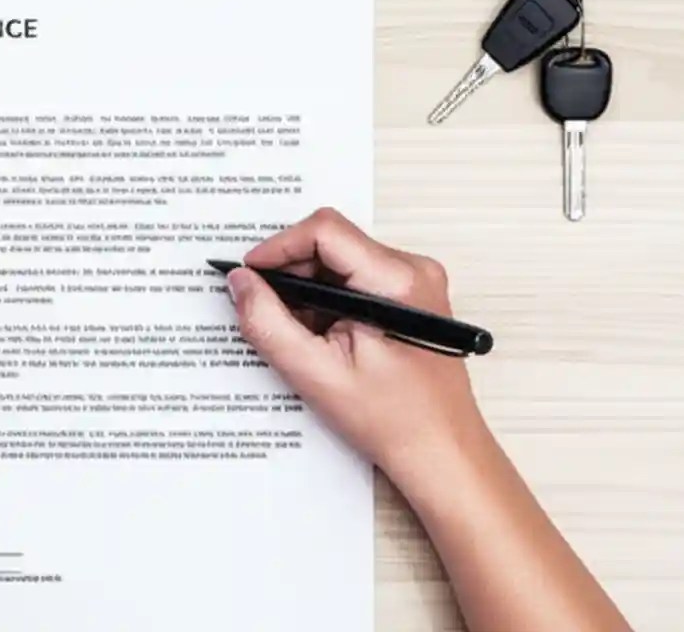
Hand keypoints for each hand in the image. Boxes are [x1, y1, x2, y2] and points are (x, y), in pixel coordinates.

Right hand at [225, 208, 484, 483]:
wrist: (442, 451)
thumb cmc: (396, 420)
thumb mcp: (317, 374)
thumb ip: (269, 323)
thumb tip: (241, 283)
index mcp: (397, 282)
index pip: (325, 231)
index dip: (278, 247)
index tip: (249, 274)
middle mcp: (413, 271)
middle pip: (332, 243)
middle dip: (290, 272)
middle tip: (262, 309)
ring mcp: (415, 283)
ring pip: (340, 261)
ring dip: (307, 289)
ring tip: (294, 332)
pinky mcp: (410, 298)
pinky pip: (356, 280)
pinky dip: (327, 300)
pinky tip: (319, 336)